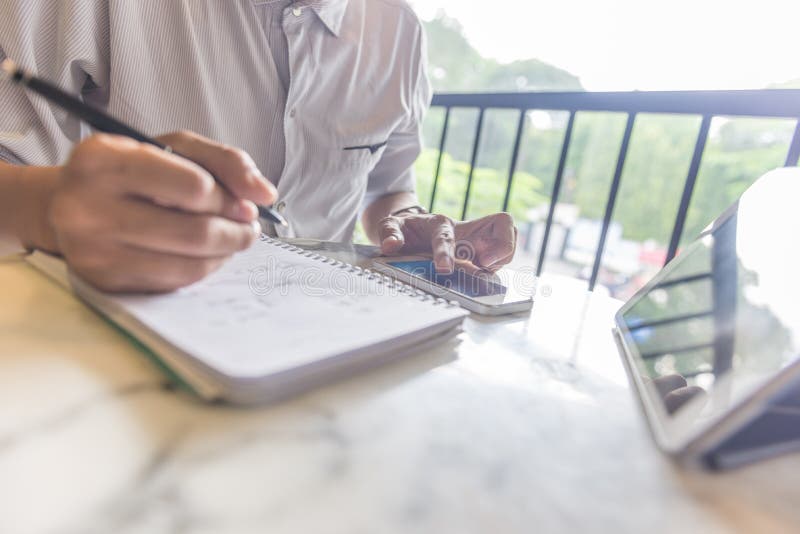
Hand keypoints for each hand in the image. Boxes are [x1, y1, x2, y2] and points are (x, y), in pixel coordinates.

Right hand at [48, 131, 276, 291]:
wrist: (69, 205)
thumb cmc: (128, 171)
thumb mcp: (172, 147)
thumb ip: (224, 161)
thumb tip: (264, 194)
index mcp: (102, 161)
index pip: (194, 187)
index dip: (228, 198)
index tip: (243, 202)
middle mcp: (87, 207)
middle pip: (195, 232)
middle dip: (235, 232)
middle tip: (248, 227)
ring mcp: (93, 251)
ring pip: (189, 264)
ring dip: (224, 253)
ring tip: (232, 239)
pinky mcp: (104, 282)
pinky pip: (174, 283)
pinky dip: (201, 269)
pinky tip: (205, 254)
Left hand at [378, 211, 516, 273]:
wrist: (414, 229)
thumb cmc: (405, 229)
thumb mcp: (390, 227)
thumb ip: (389, 233)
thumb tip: (391, 245)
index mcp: (439, 223)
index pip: (447, 235)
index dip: (446, 252)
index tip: (444, 269)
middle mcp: (464, 229)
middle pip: (502, 223)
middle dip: (503, 245)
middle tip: (486, 264)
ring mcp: (477, 241)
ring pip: (508, 240)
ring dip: (503, 257)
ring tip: (485, 269)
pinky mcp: (483, 253)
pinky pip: (503, 255)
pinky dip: (501, 264)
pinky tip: (486, 273)